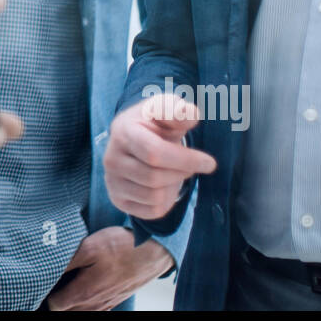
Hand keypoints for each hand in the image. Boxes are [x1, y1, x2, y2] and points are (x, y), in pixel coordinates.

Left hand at [45, 227, 172, 309]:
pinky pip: (94, 307)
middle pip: (66, 310)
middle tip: (50, 278)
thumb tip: (47, 270)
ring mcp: (106, 303)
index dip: (44, 291)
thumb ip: (66, 262)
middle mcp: (95, 304)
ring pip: (80, 310)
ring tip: (66, 280)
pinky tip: (83, 282)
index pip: (54, 305)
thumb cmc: (122, 247)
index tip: (42, 277)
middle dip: (55, 296)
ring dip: (70, 299)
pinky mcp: (115, 299)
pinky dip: (84, 299)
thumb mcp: (89, 247)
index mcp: (85, 294)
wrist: (155, 251)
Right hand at [103, 92, 216, 219]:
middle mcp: (112, 159)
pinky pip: (151, 211)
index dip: (186, 160)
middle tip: (192, 165)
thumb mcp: (166, 108)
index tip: (209, 162)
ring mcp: (112, 181)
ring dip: (173, 186)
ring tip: (174, 171)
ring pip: (155, 197)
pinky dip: (166, 201)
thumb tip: (189, 113)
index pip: (155, 153)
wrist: (133, 139)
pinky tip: (165, 185)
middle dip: (182, 172)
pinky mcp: (118, 200)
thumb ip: (178, 110)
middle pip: (155, 178)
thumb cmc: (154, 123)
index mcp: (122, 132)